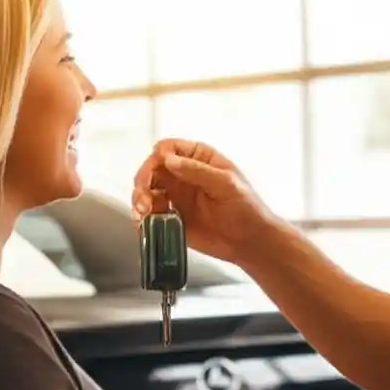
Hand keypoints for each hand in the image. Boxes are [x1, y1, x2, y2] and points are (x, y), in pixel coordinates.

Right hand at [131, 139, 279, 263]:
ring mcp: (176, 196)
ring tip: (144, 210)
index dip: (159, 155)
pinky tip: (145, 221)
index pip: (169, 148)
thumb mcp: (227, 184)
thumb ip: (198, 171)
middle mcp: (183, 174)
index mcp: (198, 158)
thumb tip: (169, 160)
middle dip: (143, 179)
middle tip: (145, 195)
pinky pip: (150, 213)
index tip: (158, 167)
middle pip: (152, 168)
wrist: (250, 241)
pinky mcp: (171, 217)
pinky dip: (142, 216)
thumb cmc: (247, 208)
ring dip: (139, 198)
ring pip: (146, 190)